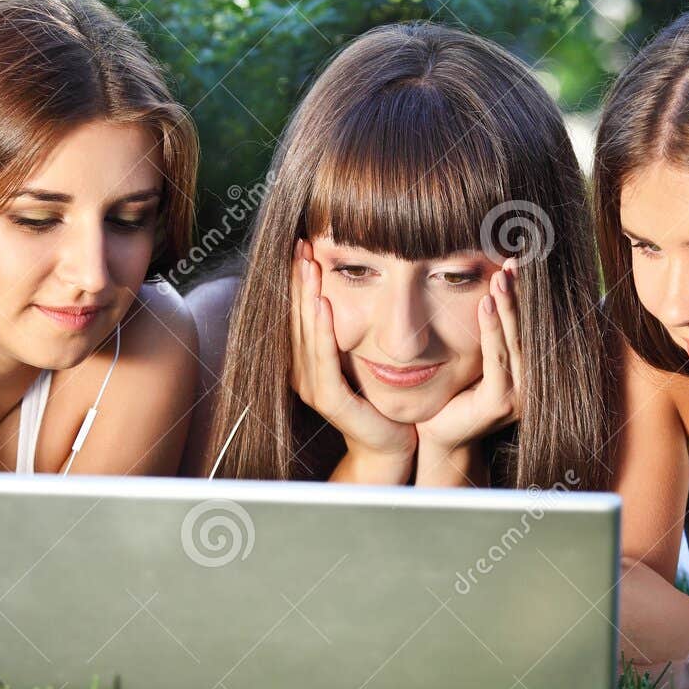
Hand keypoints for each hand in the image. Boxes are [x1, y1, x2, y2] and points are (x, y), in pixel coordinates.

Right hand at [289, 239, 416, 474]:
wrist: (391, 446)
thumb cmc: (380, 399)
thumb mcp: (360, 355)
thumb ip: (349, 327)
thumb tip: (347, 284)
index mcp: (306, 360)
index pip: (297, 310)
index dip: (297, 278)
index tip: (302, 243)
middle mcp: (301, 372)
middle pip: (296, 316)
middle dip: (298, 279)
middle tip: (300, 243)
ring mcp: (313, 387)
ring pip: (307, 333)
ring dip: (307, 297)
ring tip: (309, 265)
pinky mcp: (331, 400)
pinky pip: (325, 360)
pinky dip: (323, 332)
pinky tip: (326, 305)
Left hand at [414, 259, 522, 457]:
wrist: (439, 437)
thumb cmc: (452, 395)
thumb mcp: (473, 360)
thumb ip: (488, 334)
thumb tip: (486, 289)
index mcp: (527, 372)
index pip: (528, 327)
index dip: (524, 295)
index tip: (516, 263)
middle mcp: (531, 384)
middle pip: (528, 330)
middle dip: (520, 294)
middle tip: (513, 261)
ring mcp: (520, 396)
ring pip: (515, 340)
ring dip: (509, 306)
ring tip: (501, 277)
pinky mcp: (500, 403)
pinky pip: (498, 358)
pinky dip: (493, 329)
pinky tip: (486, 304)